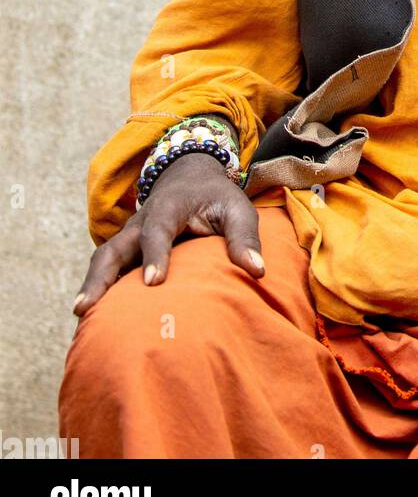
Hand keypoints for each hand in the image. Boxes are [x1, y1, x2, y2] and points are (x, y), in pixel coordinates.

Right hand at [72, 153, 264, 313]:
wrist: (192, 177)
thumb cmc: (218, 197)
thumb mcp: (238, 209)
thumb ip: (245, 237)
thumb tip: (258, 271)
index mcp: (170, 207)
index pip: (159, 229)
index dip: (155, 254)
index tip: (153, 283)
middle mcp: (142, 221)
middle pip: (115, 247)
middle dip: (102, 277)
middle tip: (88, 308)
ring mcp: (130, 235)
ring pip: (104, 258)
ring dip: (92, 285)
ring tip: (81, 315)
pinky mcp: (127, 249)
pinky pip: (108, 268)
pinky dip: (98, 289)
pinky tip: (93, 319)